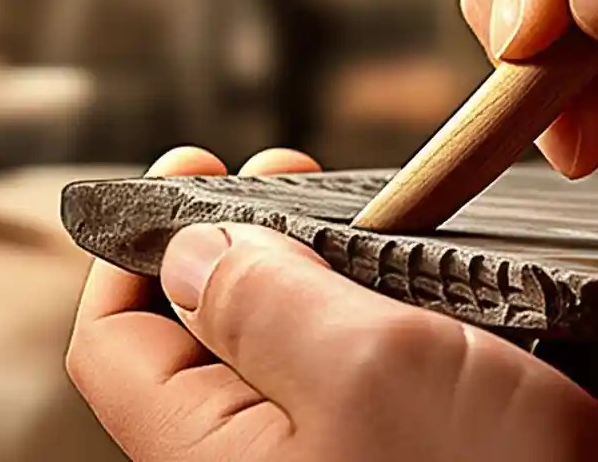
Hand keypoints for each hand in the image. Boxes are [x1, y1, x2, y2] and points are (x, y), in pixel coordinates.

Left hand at [67, 147, 597, 461]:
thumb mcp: (367, 371)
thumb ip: (263, 303)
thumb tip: (186, 251)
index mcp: (220, 456)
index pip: (117, 345)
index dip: (137, 244)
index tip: (193, 164)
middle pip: (223, 333)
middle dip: (258, 239)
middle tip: (297, 173)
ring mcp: (364, 457)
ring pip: (325, 343)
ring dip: (357, 268)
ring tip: (399, 213)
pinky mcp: (436, 453)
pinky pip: (415, 371)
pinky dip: (439, 316)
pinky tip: (480, 275)